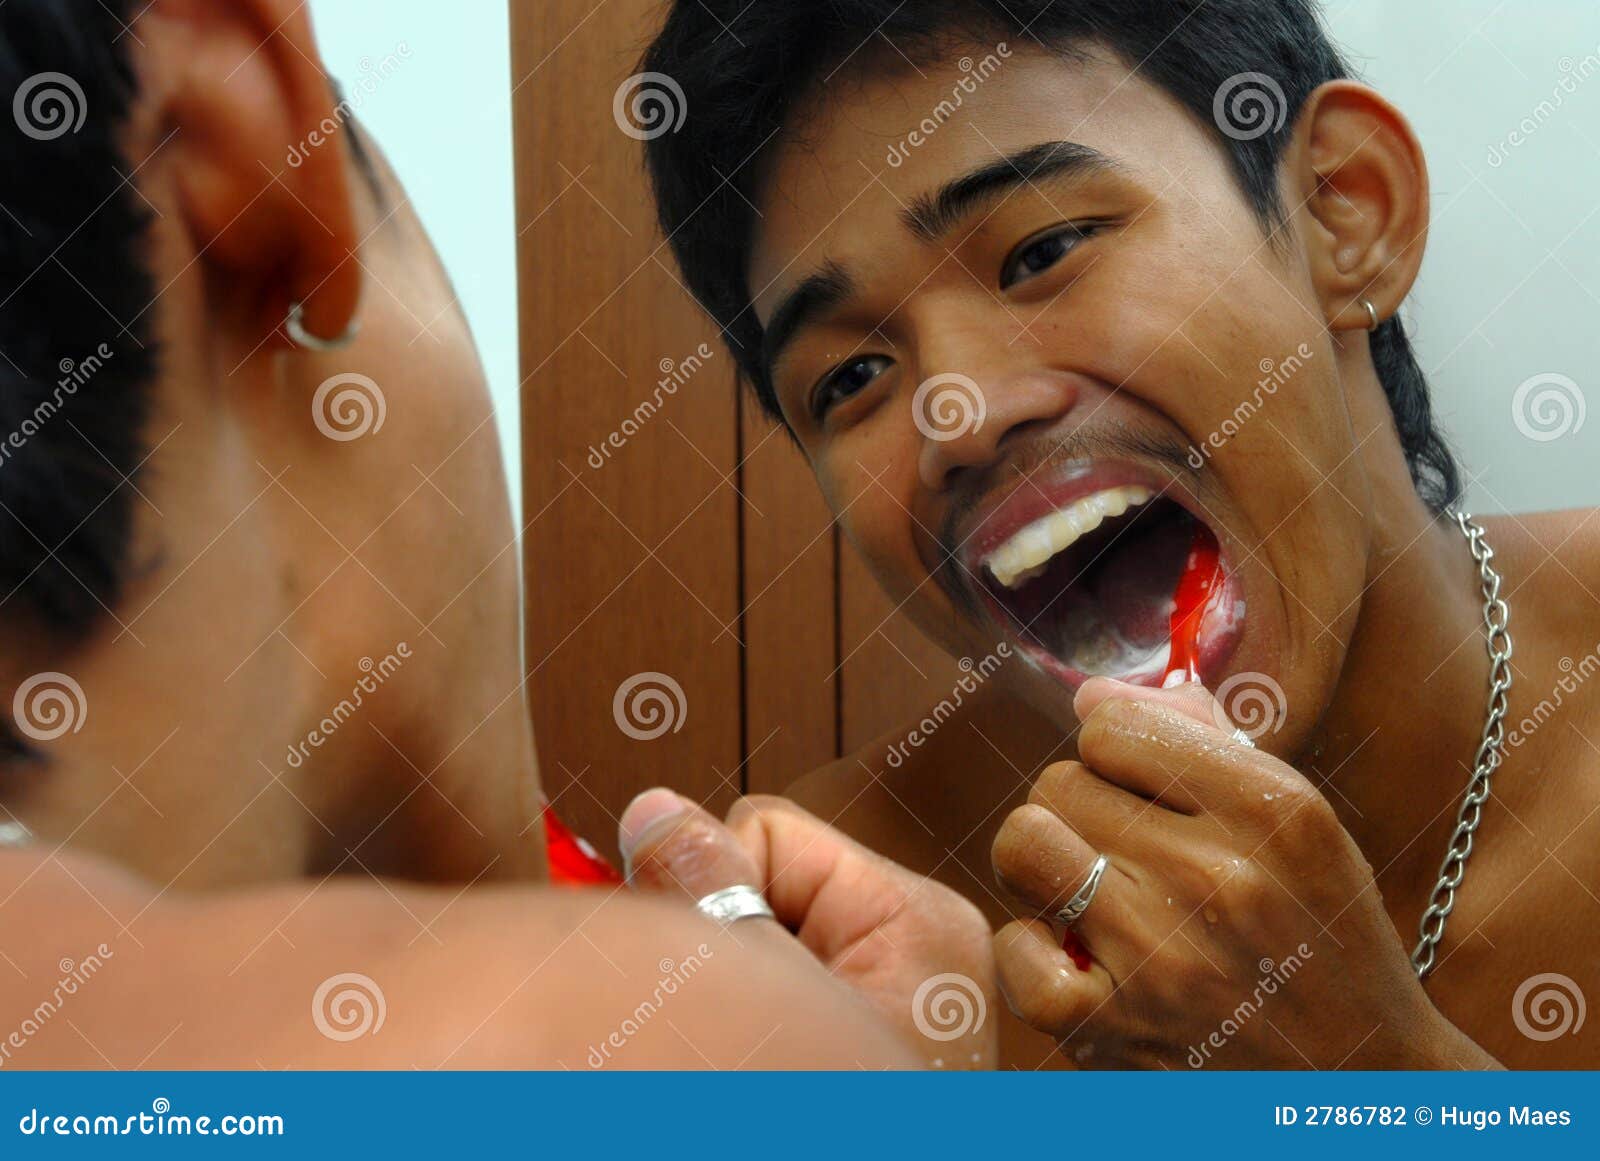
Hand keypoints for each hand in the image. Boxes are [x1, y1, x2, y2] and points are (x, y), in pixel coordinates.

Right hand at [621, 789, 996, 1068]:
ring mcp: (877, 1021)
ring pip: (743, 960)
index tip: (718, 973)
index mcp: (918, 924)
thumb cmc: (821, 1100)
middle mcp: (911, 966)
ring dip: (712, 1002)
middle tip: (728, 1035)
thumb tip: (654, 811)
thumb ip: (705, 886)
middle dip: (711, 950)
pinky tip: (732, 1066)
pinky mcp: (841, 1057)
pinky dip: (725, 1036)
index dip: (718, 889)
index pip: (767, 836)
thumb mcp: (755, 989)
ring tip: (734, 1059)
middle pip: (755, 897)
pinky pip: (756, 1011)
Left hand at [991, 677, 1496, 1068]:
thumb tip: (1090, 694)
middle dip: (1082, 812)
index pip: (1109, 727)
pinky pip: (1010, 943)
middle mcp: (1216, 876)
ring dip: (1047, 865)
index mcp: (1272, 810)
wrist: (1359, 1085)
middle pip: (1058, 782)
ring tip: (1090, 892)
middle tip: (1126, 857)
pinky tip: (1080, 962)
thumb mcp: (1299, 825)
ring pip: (1022, 843)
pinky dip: (1032, 951)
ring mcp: (1159, 956)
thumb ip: (1199, 742)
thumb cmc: (1320, 937)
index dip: (1114, 756)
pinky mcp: (1110, 1028)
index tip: (1144, 793)